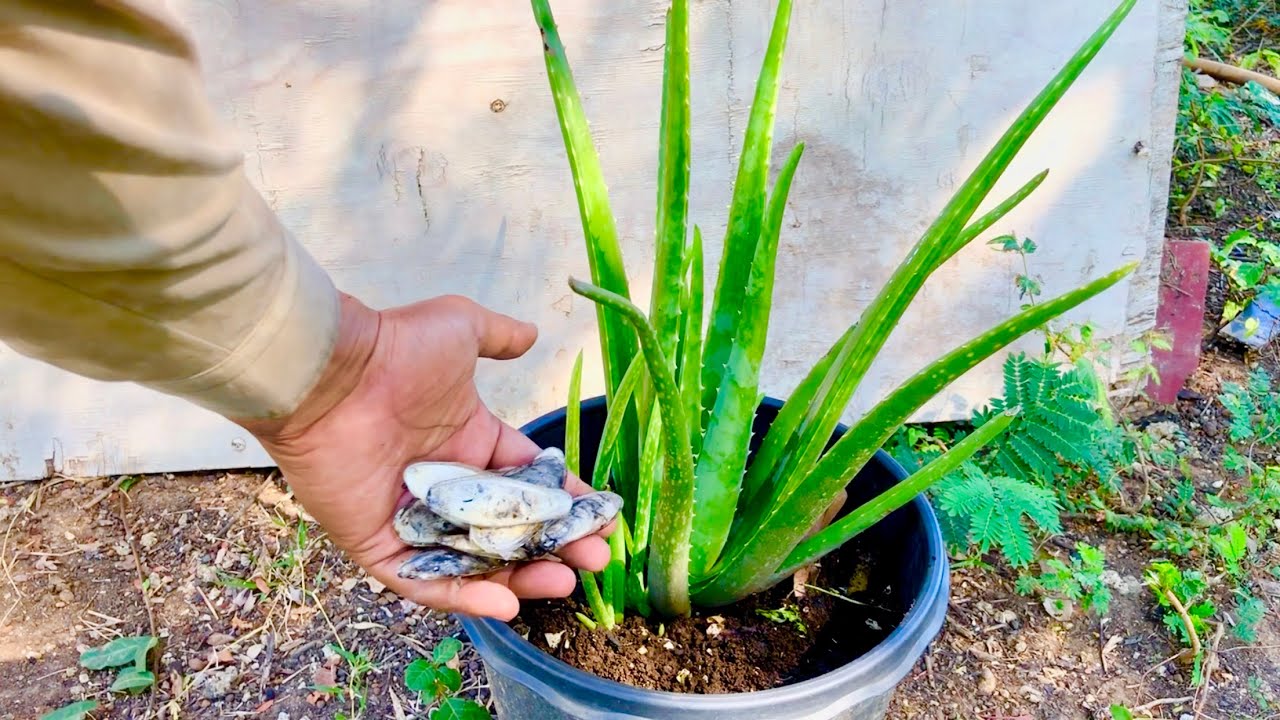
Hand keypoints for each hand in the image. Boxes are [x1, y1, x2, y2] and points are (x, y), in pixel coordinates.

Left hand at [233, 292, 609, 619]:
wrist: (329, 372)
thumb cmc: (394, 349)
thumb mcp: (460, 328)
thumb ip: (498, 336)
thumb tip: (531, 334)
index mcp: (469, 441)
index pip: (527, 482)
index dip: (566, 502)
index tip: (602, 520)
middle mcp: (445, 484)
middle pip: (509, 529)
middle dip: (555, 546)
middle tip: (595, 560)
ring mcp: (412, 518)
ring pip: (474, 561)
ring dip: (520, 577)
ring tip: (562, 583)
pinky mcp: (378, 544)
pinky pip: (422, 581)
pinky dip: (463, 597)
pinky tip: (507, 604)